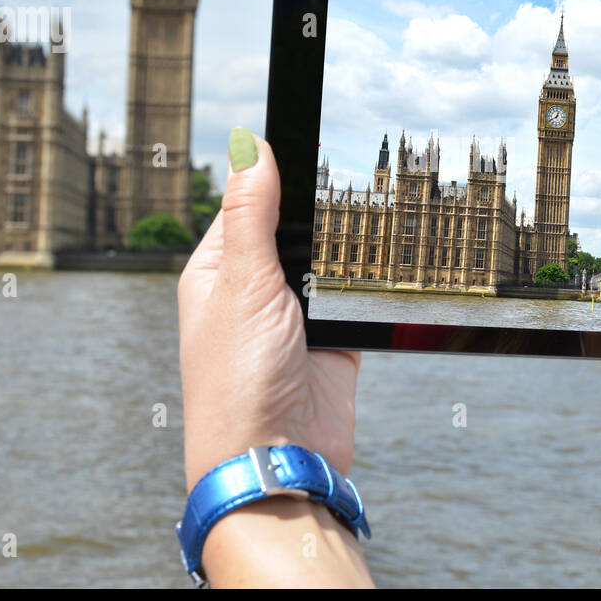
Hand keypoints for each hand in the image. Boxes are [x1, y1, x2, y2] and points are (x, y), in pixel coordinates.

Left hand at [177, 128, 371, 587]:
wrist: (278, 462)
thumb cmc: (237, 383)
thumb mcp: (244, 283)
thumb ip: (253, 213)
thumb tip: (250, 143)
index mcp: (216, 270)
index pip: (247, 202)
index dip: (277, 173)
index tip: (313, 138)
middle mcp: (253, 291)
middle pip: (293, 229)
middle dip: (319, 213)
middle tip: (354, 176)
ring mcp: (293, 318)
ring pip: (327, 262)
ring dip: (344, 252)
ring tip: (375, 218)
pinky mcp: (332, 341)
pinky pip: (353, 299)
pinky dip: (367, 287)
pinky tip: (384, 266)